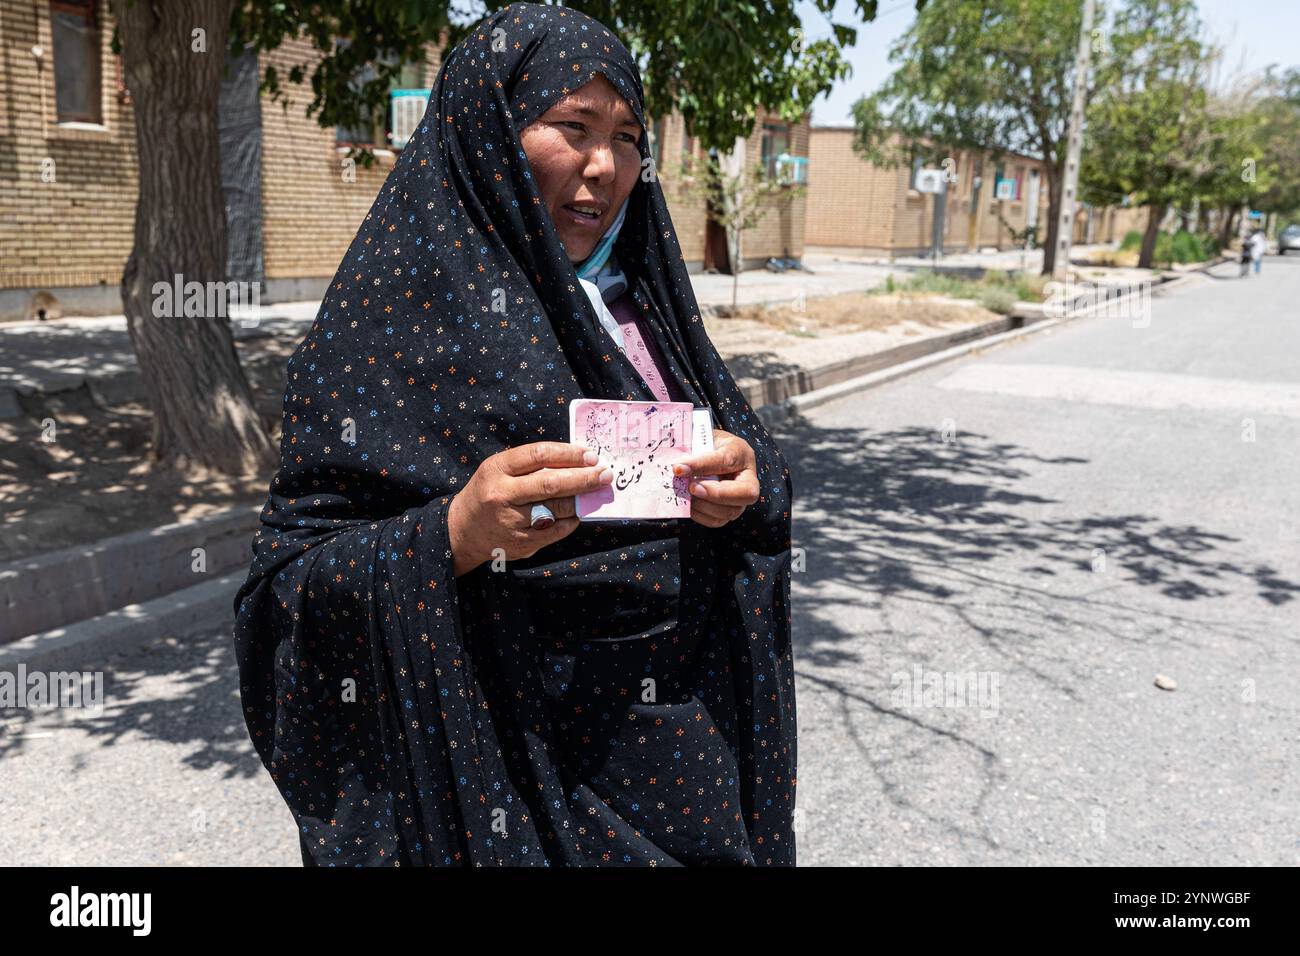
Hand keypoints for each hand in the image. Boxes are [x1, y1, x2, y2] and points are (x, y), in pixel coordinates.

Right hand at [447, 442, 613, 575]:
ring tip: (597, 491)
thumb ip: (530, 464)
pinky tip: (578, 512)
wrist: (462, 531)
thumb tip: (576, 461)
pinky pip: (557, 530)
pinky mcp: (522, 543)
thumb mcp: (499, 470)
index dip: (569, 454)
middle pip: (551, 484)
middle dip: (584, 478)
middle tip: (605, 474)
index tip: (590, 455)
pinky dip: (572, 519)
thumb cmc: (489, 492)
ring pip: (557, 508)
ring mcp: (512, 521)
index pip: (539, 455)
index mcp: (497, 469)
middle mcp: (503, 495)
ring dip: (582, 499)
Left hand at [671, 428, 759, 528]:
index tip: (679, 468)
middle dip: (716, 493)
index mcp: (742, 454)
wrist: (708, 453)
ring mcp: (740, 499)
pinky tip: (689, 504)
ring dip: (704, 505)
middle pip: (746, 494)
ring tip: (687, 494)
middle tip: (691, 487)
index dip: (702, 465)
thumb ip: (694, 453)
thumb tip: (679, 469)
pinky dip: (700, 515)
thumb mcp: (702, 440)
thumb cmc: (707, 444)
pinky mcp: (728, 511)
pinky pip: (717, 521)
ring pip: (731, 511)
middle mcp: (748, 478)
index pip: (727, 460)